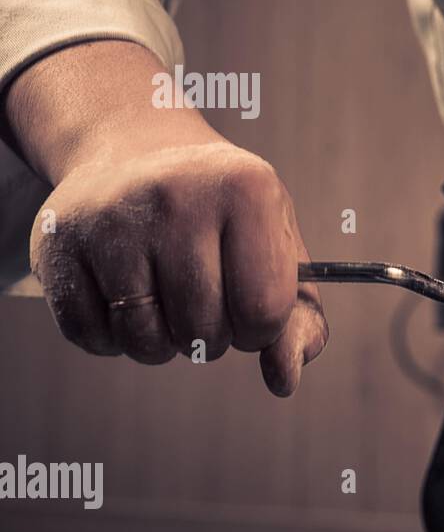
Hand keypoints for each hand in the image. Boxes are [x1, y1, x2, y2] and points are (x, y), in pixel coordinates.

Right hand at [9, 42, 325, 395]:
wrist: (138, 152)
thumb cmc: (223, 215)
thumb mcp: (276, 248)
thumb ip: (298, 319)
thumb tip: (284, 379)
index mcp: (246, 188)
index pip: (265, 310)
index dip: (262, 328)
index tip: (251, 306)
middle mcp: (177, 195)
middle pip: (204, 332)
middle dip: (212, 337)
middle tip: (205, 297)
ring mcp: (111, 218)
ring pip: (145, 341)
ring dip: (162, 342)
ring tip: (166, 299)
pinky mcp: (58, 243)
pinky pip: (91, 336)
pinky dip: (113, 338)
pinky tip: (124, 296)